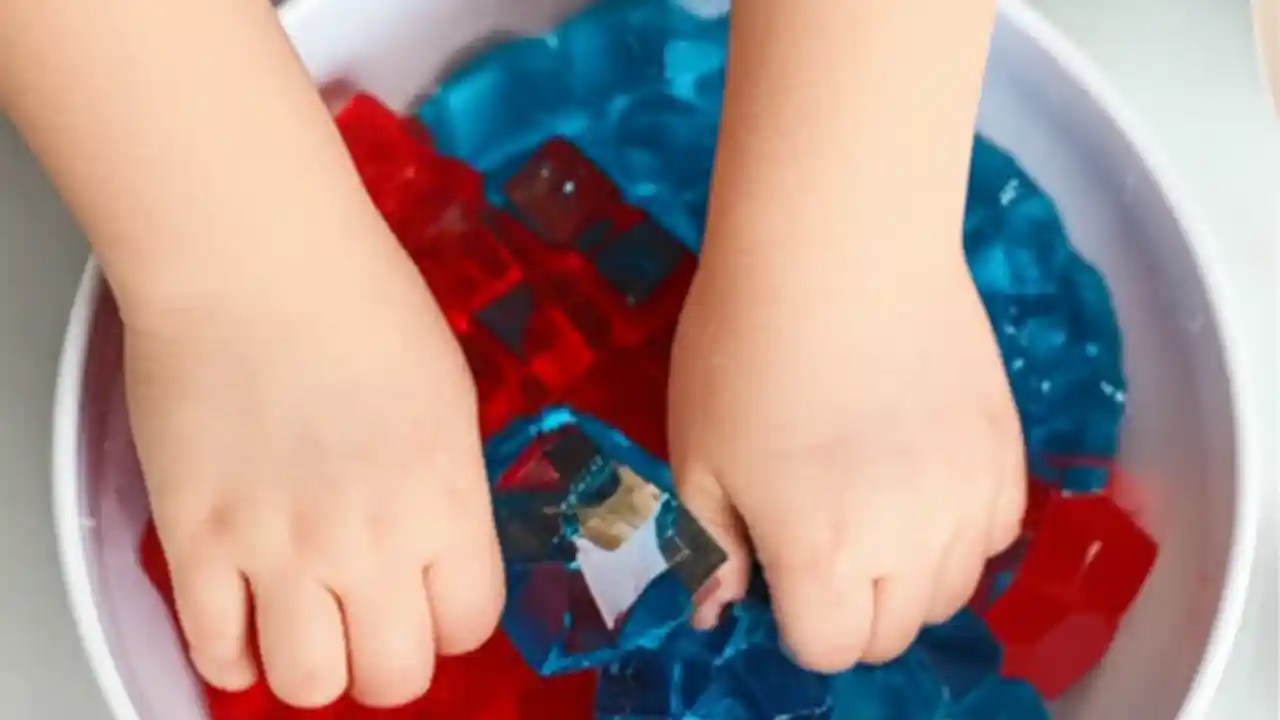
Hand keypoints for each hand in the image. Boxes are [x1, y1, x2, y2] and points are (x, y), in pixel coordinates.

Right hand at [124, 224, 503, 707]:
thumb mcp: (448, 399)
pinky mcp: (196, 541)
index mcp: (445, 502)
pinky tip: (244, 632)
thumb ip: (445, 487)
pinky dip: (234, 659)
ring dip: (315, 670)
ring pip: (307, 685)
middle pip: (394, 676)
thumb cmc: (361, 304)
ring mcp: (279, 550)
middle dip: (389, 663)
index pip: (469, 623)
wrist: (255, 262)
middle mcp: (370, 543)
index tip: (434, 604)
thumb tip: (431, 539)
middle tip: (373, 628)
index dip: (452, 621)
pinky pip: (215, 651)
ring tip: (308, 631)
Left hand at [669, 243, 1024, 671]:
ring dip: (905, 577)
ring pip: (950, 593)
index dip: (793, 621)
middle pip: (891, 634)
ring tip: (866, 510)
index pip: (826, 649)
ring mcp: (968, 497)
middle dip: (847, 609)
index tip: (775, 571)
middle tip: (814, 540)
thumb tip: (719, 612)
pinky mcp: (1006, 452)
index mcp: (823, 554)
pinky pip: (993, 535)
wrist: (837, 246)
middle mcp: (910, 543)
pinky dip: (957, 533)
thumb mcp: (698, 456)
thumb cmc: (746, 346)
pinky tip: (918, 482)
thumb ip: (712, 550)